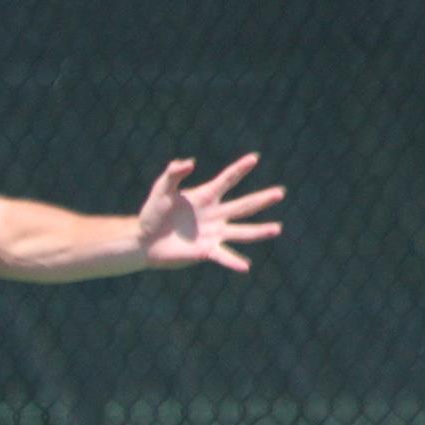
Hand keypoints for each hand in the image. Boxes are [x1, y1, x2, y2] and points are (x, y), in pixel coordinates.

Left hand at [138, 153, 284, 271]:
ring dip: (259, 231)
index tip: (254, 158)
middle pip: (243, 206)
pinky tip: (245, 267)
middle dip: (261, 199)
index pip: (226, 180)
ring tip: (277, 229)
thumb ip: (173, 173)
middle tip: (280, 192)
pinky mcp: (206, 251)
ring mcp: (213, 233)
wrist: (144, 240)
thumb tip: (190, 162)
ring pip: (242, 232)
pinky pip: (223, 256)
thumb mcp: (161, 189)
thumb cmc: (152, 213)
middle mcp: (215, 214)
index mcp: (205, 196)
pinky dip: (233, 262)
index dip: (239, 169)